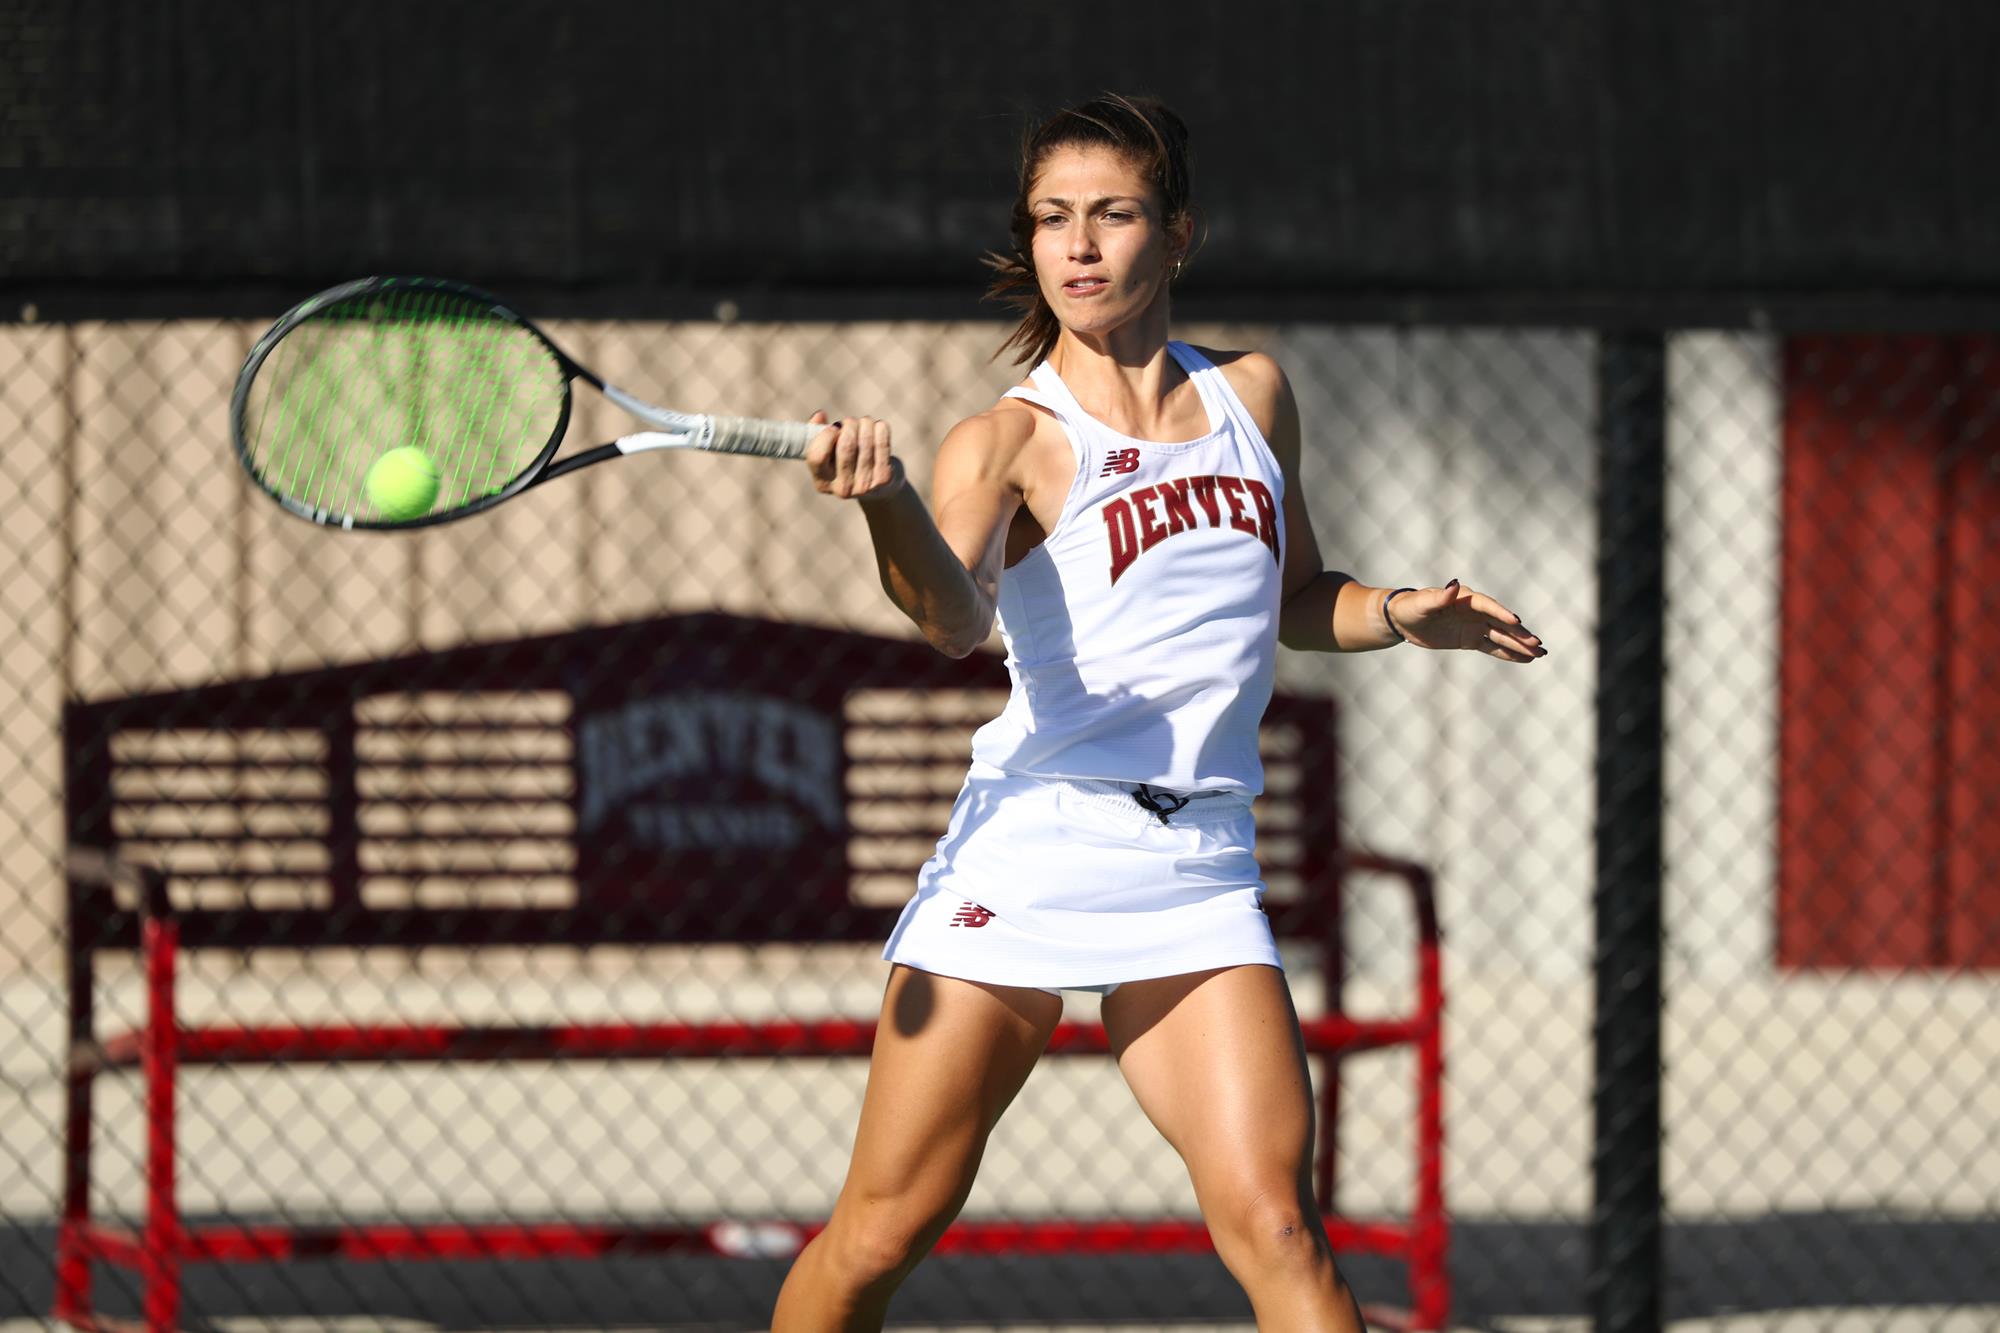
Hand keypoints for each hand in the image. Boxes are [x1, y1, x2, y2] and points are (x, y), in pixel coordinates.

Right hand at [805, 411, 899, 499]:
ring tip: (864, 422)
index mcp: (822, 483)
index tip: (833, 428)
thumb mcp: (827, 453)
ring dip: (865, 424)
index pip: (817, 456)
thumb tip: (820, 415)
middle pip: (845, 445)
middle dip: (849, 425)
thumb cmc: (846, 462)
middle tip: (850, 422)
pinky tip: (878, 427)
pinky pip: (882, 443)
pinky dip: (880, 428)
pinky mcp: (883, 478)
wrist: (878, 489)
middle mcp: (842, 488)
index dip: (825, 436)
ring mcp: (864, 485)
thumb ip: (816, 432)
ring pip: (865, 441)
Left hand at [1388, 580, 1546, 661]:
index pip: (1488, 606)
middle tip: (1537, 644)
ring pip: (1501, 636)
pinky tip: (1525, 659)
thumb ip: (1440, 597)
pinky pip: (1493, 647)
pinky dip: (1508, 654)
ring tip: (1540, 653)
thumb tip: (1454, 584)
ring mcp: (1475, 626)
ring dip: (1520, 645)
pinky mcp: (1471, 640)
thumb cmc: (1411, 607)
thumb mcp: (1422, 603)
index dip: (1501, 613)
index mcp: (1465, 599)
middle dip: (1519, 633)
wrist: (1403, 620)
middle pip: (1501, 623)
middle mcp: (1475, 611)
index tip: (1517, 622)